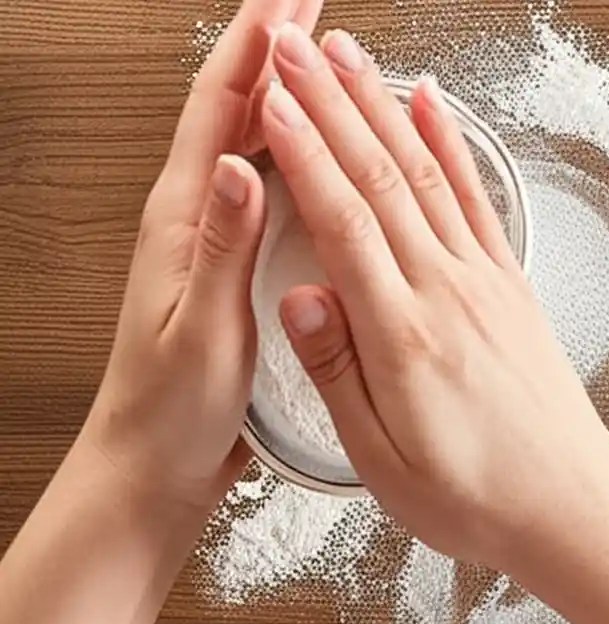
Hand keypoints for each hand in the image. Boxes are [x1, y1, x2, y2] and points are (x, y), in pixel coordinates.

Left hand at [81, 0, 322, 513]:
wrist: (154, 464)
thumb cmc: (172, 409)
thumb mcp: (202, 329)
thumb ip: (221, 246)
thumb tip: (239, 165)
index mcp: (184, 221)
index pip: (218, 109)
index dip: (255, 46)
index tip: (290, 2)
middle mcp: (197, 218)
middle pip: (233, 109)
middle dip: (272, 50)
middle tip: (314, 9)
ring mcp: (216, 239)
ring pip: (254, 145)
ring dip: (286, 94)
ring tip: (325, 63)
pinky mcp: (237, 265)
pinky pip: (271, 188)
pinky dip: (298, 154)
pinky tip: (326, 155)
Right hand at [262, 25, 608, 566]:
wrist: (568, 506)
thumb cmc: (475, 495)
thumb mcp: (381, 457)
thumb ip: (337, 369)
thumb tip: (300, 295)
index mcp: (405, 335)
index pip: (343, 221)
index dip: (303, 153)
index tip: (271, 99)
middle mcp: (449, 293)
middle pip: (382, 178)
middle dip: (333, 104)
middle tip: (297, 48)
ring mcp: (486, 282)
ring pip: (429, 174)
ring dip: (385, 108)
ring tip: (350, 55)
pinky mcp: (511, 286)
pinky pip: (478, 200)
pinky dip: (454, 146)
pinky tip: (435, 106)